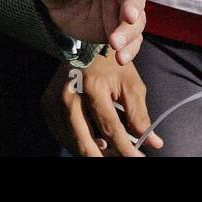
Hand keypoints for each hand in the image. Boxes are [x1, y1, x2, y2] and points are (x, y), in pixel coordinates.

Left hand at [31, 0, 146, 65]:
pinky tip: (121, 59)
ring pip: (136, 21)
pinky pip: (129, 40)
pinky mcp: (114, 28)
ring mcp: (118, 8)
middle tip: (128, 19)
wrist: (49, 0)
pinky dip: (129, 49)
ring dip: (130, 33)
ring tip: (115, 45)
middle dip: (133, 8)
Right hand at [41, 54, 162, 156]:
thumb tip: (154, 142)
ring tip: (110, 152)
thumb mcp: (130, 84)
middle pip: (85, 142)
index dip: (126, 150)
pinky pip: (61, 135)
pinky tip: (92, 143)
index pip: (111, 129)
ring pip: (72, 141)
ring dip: (92, 152)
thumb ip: (140, 116)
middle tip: (121, 158)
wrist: (82, 42)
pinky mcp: (47, 104)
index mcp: (92, 87)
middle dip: (105, 157)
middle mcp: (69, 96)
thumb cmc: (110, 62)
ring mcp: (54, 101)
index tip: (138, 158)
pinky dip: (76, 143)